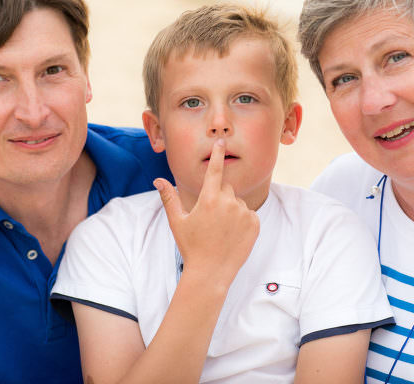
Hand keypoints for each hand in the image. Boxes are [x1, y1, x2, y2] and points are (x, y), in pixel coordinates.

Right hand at [153, 138, 259, 286]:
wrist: (211, 273)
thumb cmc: (191, 247)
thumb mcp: (178, 222)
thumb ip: (169, 198)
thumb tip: (157, 180)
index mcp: (209, 199)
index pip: (215, 170)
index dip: (218, 154)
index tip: (221, 141)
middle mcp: (228, 203)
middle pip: (226, 188)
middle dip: (219, 196)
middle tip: (210, 218)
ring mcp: (244, 213)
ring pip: (237, 202)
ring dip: (231, 209)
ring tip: (221, 230)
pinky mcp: (255, 224)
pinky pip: (248, 214)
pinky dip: (242, 220)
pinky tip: (232, 235)